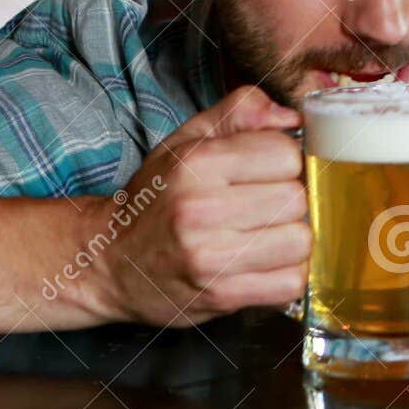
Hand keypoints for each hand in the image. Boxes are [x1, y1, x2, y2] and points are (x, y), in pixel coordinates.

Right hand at [83, 86, 309, 326]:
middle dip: (288, 202)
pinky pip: (290, 283)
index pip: (286, 153)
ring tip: (264, 236)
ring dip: (290, 240)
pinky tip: (262, 265)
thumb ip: (240, 112)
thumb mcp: (187, 140)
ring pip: (300, 241)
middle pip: (297, 199)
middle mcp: (201, 208)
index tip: (268, 172)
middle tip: (263, 207)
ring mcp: (210, 256)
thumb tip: (293, 119)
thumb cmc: (156, 198)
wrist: (108, 260)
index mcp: (196, 163)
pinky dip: (285, 276)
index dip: (285, 162)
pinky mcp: (221, 296)